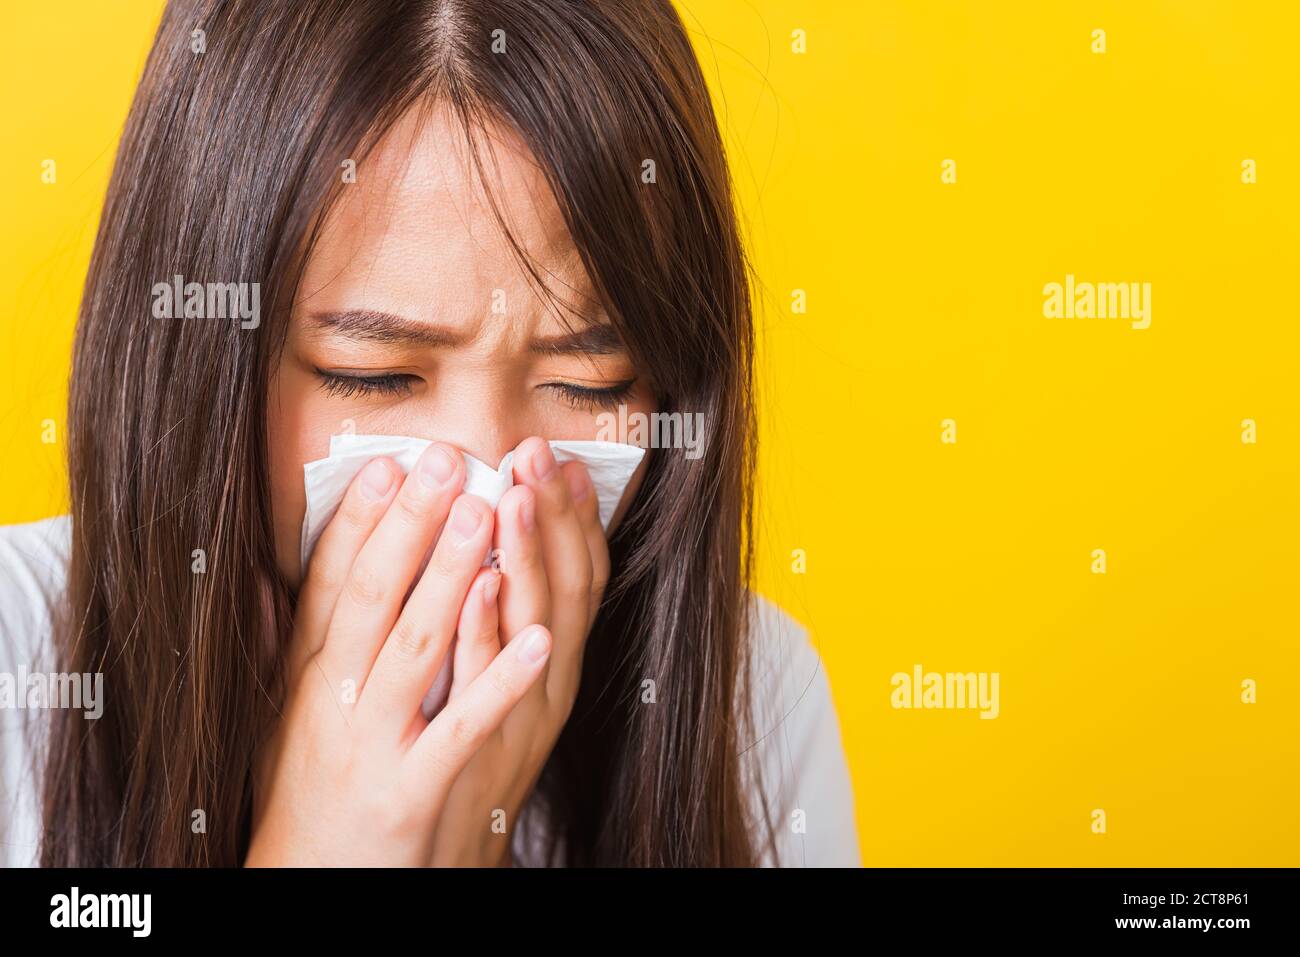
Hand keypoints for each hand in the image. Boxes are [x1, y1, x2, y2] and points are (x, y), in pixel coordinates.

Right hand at [246, 443, 551, 865]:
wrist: (311, 888)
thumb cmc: (309, 793)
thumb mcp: (287, 713)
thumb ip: (295, 643)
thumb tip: (271, 577)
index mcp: (312, 675)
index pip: (331, 583)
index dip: (358, 520)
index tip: (386, 462)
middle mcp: (337, 700)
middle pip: (374, 596)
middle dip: (411, 523)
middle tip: (446, 458)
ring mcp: (375, 744)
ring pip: (418, 646)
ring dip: (454, 575)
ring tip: (489, 512)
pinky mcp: (412, 791)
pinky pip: (460, 729)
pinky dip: (499, 682)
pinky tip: (540, 639)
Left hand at [428, 437, 607, 865]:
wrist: (444, 856)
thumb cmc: (461, 757)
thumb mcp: (497, 685)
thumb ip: (502, 620)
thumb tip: (500, 548)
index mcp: (555, 665)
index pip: (582, 577)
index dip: (578, 517)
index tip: (566, 458)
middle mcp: (548, 687)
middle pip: (566, 589)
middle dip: (553, 515)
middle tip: (537, 453)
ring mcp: (515, 717)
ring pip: (534, 625)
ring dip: (527, 554)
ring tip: (515, 493)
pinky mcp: (474, 747)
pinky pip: (486, 683)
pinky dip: (490, 630)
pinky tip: (485, 582)